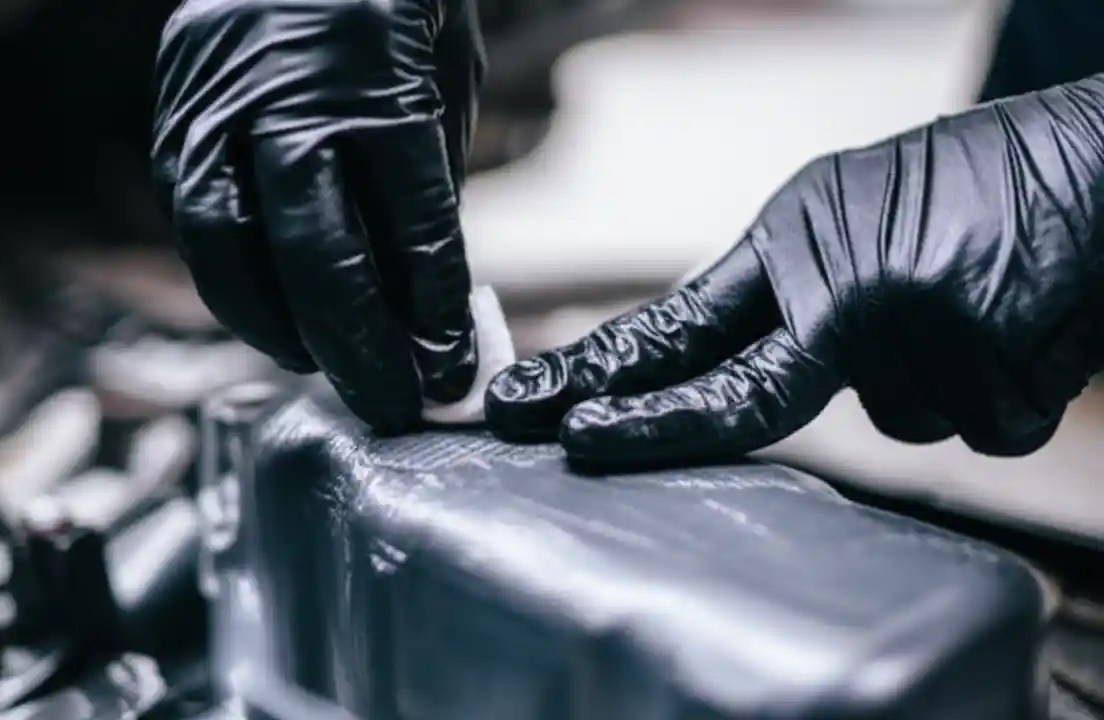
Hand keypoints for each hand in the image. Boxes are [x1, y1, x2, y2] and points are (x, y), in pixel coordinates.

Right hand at [153, 0, 484, 431]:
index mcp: (376, 73)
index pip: (411, 219)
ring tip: (320, 368)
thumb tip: (418, 307)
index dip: (430, 308)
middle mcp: (287, 91)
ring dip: (275, 327)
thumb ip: (422, 185)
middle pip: (317, 250)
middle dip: (358, 345)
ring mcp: (219, 100)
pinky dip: (232, 283)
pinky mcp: (178, 112)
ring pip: (232, 246)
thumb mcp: (438, 78)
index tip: (448, 368)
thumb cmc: (396, 4)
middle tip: (391, 404)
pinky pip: (194, 219)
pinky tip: (269, 318)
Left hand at [487, 76, 1103, 466]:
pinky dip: (1009, 391)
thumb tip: (739, 380)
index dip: (604, 368)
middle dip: (659, 425)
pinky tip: (1031, 324)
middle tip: (580, 440)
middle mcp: (845, 285)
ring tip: (984, 301)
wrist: (1102, 160)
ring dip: (939, 381)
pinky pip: (979, 425)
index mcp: (804, 242)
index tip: (529, 400)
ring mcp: (912, 328)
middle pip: (743, 395)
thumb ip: (799, 297)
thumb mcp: (858, 215)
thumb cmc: (976, 189)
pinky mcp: (990, 368)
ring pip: (897, 418)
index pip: (685, 323)